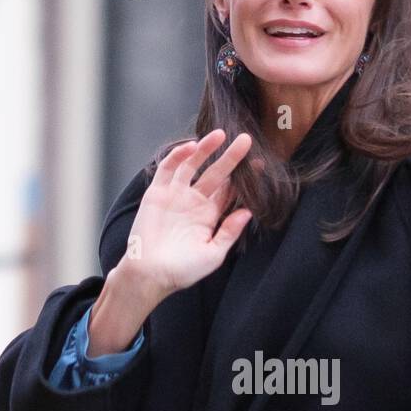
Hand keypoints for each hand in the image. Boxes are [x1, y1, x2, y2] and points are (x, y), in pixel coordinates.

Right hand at [122, 131, 254, 296]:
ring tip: (220, 135)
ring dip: (205, 149)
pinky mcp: (157, 192)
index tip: (259, 163)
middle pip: (216, 174)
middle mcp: (194, 202)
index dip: (243, 177)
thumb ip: (229, 232)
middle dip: (230, 157)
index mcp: (209, 216)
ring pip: (192, 165)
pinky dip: (178, 156)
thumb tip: (248, 211)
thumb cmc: (182, 270)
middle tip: (246, 140)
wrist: (150, 275)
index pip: (229, 190)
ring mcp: (175, 195)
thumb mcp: (213, 253)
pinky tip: (192, 147)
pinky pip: (168, 168)